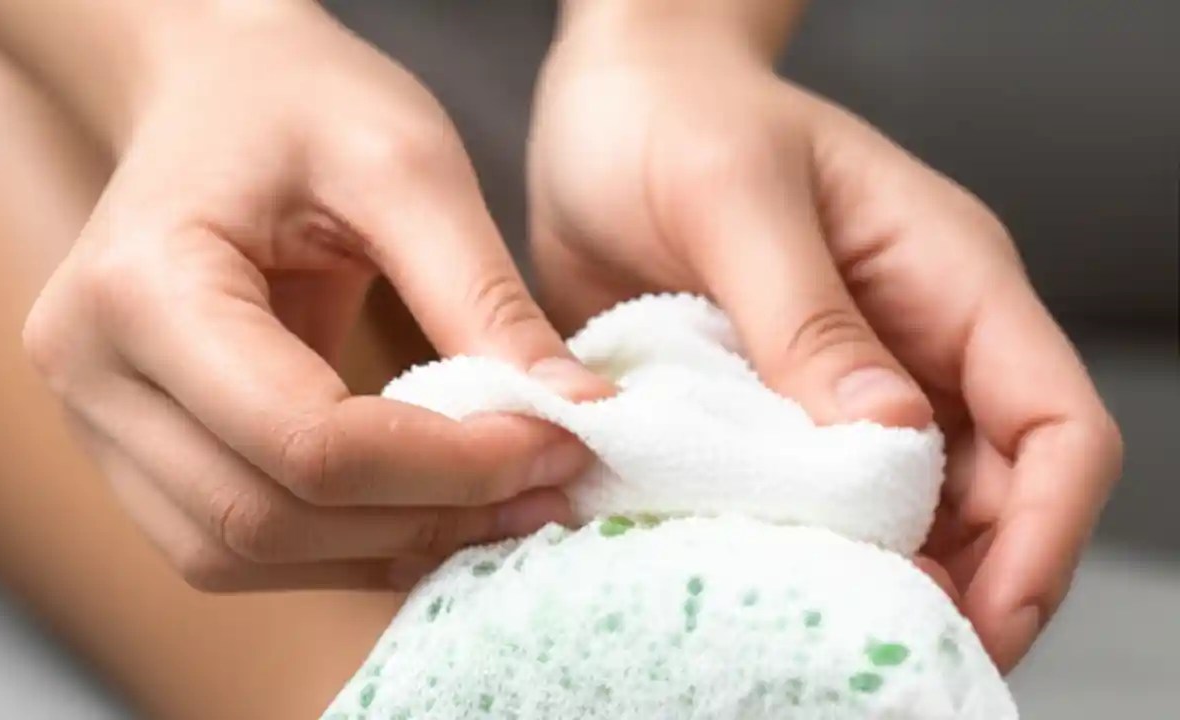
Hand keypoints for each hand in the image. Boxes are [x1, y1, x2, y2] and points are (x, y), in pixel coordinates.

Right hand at [24, 4, 608, 591]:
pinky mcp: (133, 448)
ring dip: (385, 548)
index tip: (555, 445)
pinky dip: (341, 545)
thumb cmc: (299, 101)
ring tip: (499, 506)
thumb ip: (483, 298)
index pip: (305, 441)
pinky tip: (428, 508)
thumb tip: (579, 412)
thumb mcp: (406, 168)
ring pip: (242, 552)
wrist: (211, 90)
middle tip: (545, 489)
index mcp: (142, 286)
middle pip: (267, 517)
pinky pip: (235, 544)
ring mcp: (96, 421)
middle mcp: (93, 371)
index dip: (446, 468)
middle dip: (425, 519)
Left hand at [530, 7, 1121, 670]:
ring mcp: (840, 378)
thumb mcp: (736, 196)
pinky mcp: (769, 403)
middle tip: (877, 648)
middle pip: (988, 492)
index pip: (1056, 422)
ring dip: (869, 572)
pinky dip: (787, 541)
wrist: (605, 101)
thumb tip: (887, 432)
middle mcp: (911, 339)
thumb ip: (806, 312)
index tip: (983, 619)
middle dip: (957, 581)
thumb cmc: (674, 114)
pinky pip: (803, 493)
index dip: (1044, 534)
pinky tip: (746, 570)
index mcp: (947, 276)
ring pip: (899, 507)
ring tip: (809, 624)